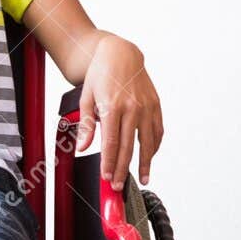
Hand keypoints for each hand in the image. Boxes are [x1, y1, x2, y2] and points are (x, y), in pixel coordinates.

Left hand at [74, 35, 163, 187]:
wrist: (120, 53)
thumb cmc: (100, 75)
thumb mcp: (86, 97)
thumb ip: (87, 125)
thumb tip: (82, 148)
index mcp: (112, 106)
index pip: (111, 143)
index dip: (110, 163)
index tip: (107, 177)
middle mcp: (132, 108)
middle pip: (129, 147)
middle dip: (124, 169)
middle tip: (119, 185)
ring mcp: (146, 106)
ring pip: (148, 141)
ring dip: (145, 162)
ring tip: (144, 178)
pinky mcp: (156, 104)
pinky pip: (158, 130)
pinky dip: (155, 145)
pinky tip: (151, 155)